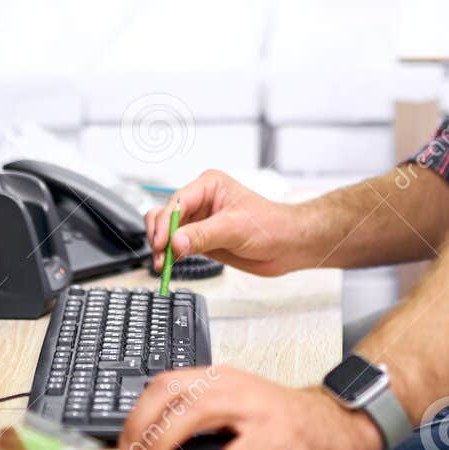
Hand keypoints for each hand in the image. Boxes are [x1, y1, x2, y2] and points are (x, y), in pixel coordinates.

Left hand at [117, 365, 384, 449]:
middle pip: (174, 393)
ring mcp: (255, 407)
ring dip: (165, 440)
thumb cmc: (282, 418)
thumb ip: (202, 416)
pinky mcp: (275, 433)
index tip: (124, 439)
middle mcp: (234, 385)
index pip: (167, 382)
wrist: (335, 422)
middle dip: (144, 424)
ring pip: (196, 412)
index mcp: (221, 377)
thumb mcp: (237, 407)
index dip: (139, 410)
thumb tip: (155, 441)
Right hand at [146, 170, 311, 276]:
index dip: (165, 223)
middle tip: (161, 257)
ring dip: (162, 247)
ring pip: (168, 231)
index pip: (177, 201)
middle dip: (160, 236)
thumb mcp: (235, 228)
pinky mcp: (202, 239)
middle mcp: (201, 201)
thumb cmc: (271, 225)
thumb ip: (203, 235)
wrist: (288, 245)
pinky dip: (170, 255)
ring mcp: (200, 221)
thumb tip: (176, 242)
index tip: (162, 243)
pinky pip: (178, 245)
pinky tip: (170, 264)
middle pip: (166, 215)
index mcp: (209, 185)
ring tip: (164, 264)